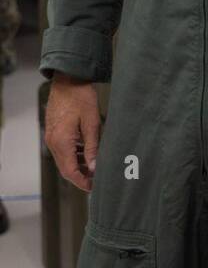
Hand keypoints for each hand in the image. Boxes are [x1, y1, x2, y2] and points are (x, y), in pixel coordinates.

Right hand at [44, 73, 100, 192]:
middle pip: (65, 168)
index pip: (70, 171)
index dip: (82, 182)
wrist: (68, 80)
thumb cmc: (82, 98)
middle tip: (96, 181)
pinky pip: (62, 150)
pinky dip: (73, 156)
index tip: (94, 188)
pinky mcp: (54, 132)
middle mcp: (53, 142)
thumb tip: (94, 168)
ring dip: (77, 166)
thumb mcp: (92, 123)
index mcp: (62, 142)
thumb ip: (92, 148)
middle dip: (80, 177)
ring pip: (64, 160)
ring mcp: (51, 137)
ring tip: (94, 168)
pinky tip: (86, 154)